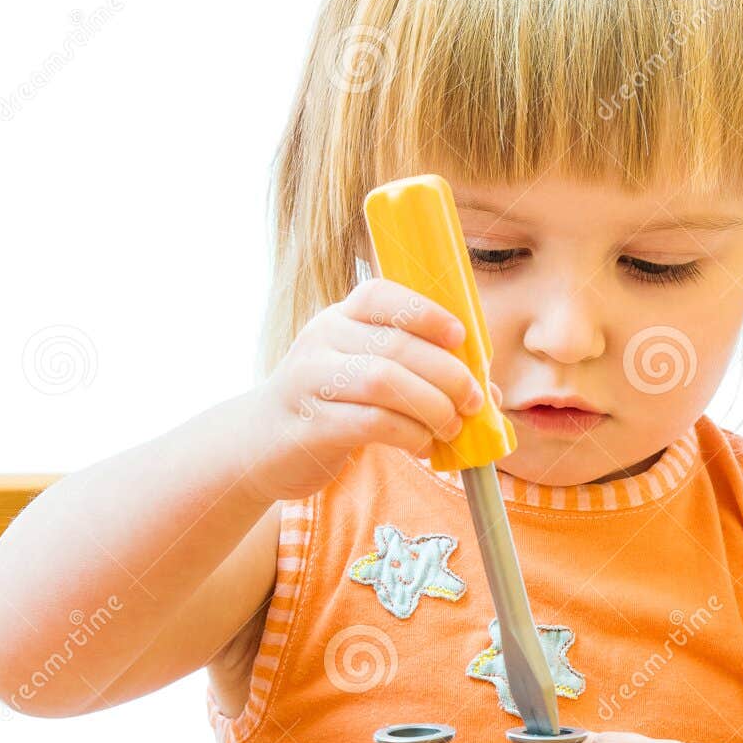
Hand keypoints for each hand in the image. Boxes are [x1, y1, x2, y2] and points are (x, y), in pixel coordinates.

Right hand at [255, 278, 500, 501]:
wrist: (256, 447)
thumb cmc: (327, 408)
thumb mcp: (365, 378)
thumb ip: (418, 375)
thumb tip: (486, 390)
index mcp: (339, 318)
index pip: (382, 295)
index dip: (427, 313)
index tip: (461, 338)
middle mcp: (321, 340)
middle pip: (396, 345)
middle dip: (446, 374)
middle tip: (472, 401)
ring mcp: (310, 381)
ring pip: (385, 381)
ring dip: (431, 405)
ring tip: (450, 427)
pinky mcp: (309, 424)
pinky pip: (371, 422)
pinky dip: (409, 435)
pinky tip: (423, 447)